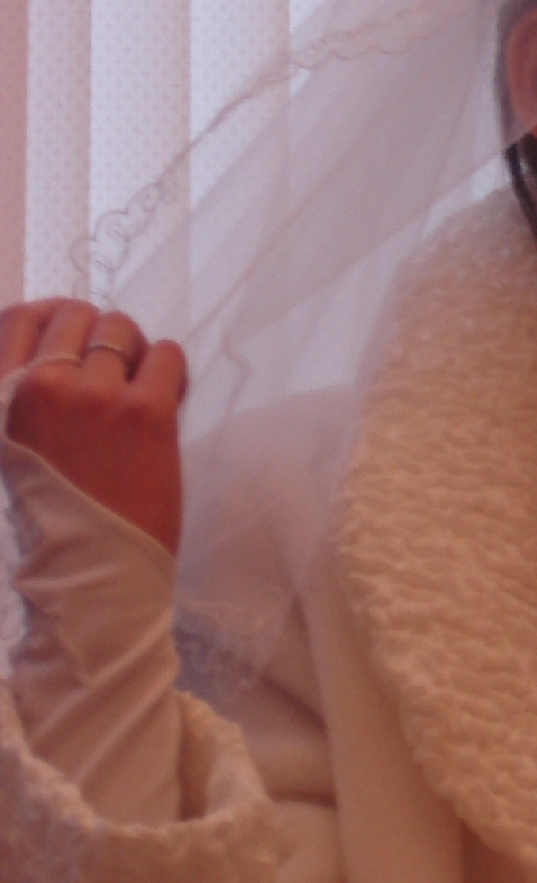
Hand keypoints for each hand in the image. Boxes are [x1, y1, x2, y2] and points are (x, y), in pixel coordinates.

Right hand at [1, 300, 187, 554]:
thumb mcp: (15, 445)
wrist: (96, 568)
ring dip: (136, 351)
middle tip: (116, 370)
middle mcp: (40, 387)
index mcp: (2, 398)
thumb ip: (25, 393)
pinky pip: (168, 353)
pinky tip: (169, 399)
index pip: (19, 318)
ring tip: (140, 388)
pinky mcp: (145, 409)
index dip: (52, 316)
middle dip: (100, 334)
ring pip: (122, 328)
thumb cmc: (56, 514)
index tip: (76, 335)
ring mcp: (94, 395)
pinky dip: (172, 370)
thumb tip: (58, 338)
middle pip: (76, 314)